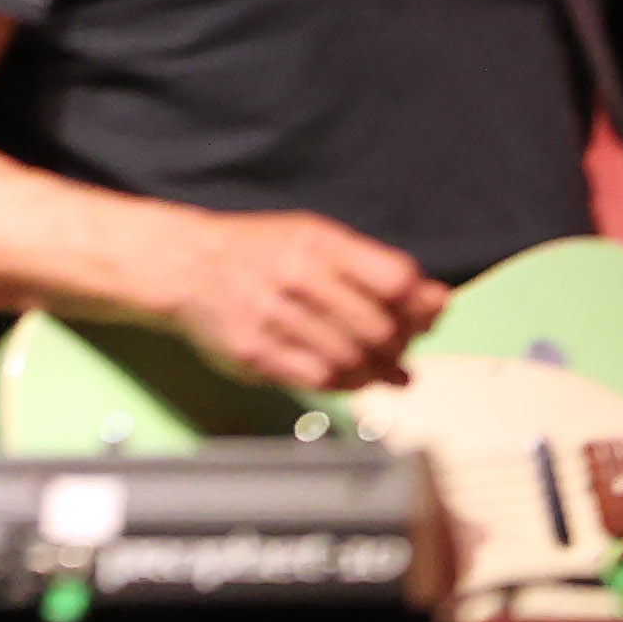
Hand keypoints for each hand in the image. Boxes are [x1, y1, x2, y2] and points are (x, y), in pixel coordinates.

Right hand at [151, 207, 448, 395]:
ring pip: (352, 360)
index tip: (420, 314)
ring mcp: (273, 317)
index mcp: (317, 241)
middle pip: (379, 328)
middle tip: (397, 347)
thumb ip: (373, 269)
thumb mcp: (316, 239)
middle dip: (399, 344)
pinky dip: (344, 382)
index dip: (419, 305)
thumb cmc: (259, 251)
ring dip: (375, 370)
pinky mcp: (255, 352)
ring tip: (377, 366)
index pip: (395, 280)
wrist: (186, 265)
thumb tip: (437, 304)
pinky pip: (319, 379)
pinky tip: (346, 374)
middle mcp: (296, 276)